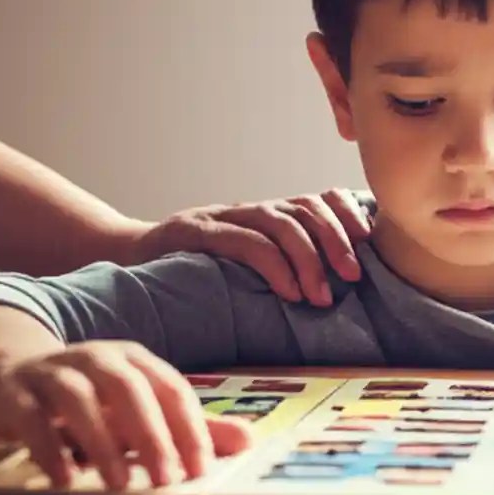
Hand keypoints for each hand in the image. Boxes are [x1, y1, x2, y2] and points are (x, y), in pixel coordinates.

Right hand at [0, 340, 251, 491]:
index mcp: (134, 360)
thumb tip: (248, 441)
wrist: (14, 375)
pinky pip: (33, 417)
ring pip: (80, 398)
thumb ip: (191, 426)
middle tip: (167, 479)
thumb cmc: (94, 399)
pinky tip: (64, 478)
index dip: (189, 427)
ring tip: (118, 483)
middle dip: (152, 435)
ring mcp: (55, 371)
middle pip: (130, 389)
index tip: (201, 469)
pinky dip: (48, 447)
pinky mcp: (17, 392)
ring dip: (101, 442)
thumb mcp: (142, 409)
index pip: (171, 388)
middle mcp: (97, 358)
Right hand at [133, 189, 370, 306]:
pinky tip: (288, 291)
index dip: (346, 212)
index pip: (316, 199)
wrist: (124, 258)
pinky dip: (272, 264)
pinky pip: (242, 241)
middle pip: (304, 207)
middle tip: (353, 277)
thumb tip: (334, 293)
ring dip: (308, 257)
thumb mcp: (243, 268)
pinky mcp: (195, 232)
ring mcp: (221, 217)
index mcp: (265, 216)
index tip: (369, 240)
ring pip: (279, 221)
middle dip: (336, 239)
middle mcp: (248, 210)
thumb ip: (281, 269)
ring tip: (321, 295)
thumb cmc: (192, 272)